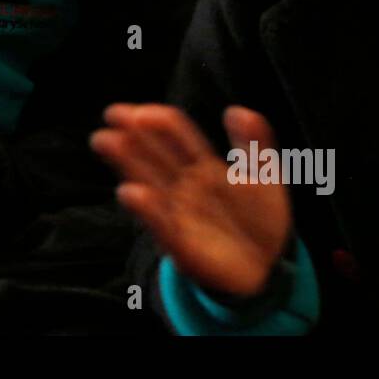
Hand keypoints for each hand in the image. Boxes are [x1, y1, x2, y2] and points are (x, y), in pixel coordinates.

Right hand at [91, 104, 291, 298]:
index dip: (157, 120)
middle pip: (154, 156)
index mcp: (203, 166)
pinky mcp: (183, 246)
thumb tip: (236, 110)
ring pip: (150, 183)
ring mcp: (181, 214)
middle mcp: (185, 187)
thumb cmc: (262, 220)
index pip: (175, 136)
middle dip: (132, 136)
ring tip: (108, 142)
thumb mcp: (265, 176)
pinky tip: (132, 192)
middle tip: (111, 115)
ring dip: (128, 163)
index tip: (137, 110)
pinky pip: (162, 225)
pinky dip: (147, 209)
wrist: (271, 268)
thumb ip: (255, 142)